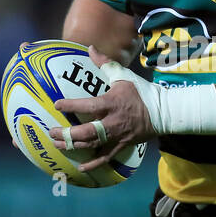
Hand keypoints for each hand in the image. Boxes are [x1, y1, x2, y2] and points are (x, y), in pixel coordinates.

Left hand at [49, 46, 155, 171]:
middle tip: (52, 132)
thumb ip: (105, 64)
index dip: (71, 105)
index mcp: (111, 103)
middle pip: (86, 132)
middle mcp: (112, 122)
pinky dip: (94, 164)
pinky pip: (106, 157)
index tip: (56, 104)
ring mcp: (117, 135)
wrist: (163, 112)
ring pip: (93, 145)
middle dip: (67, 134)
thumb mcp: (123, 76)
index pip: (88, 105)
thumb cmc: (142, 92)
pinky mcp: (123, 145)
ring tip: (59, 145)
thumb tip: (90, 49)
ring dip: (74, 147)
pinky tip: (81, 168)